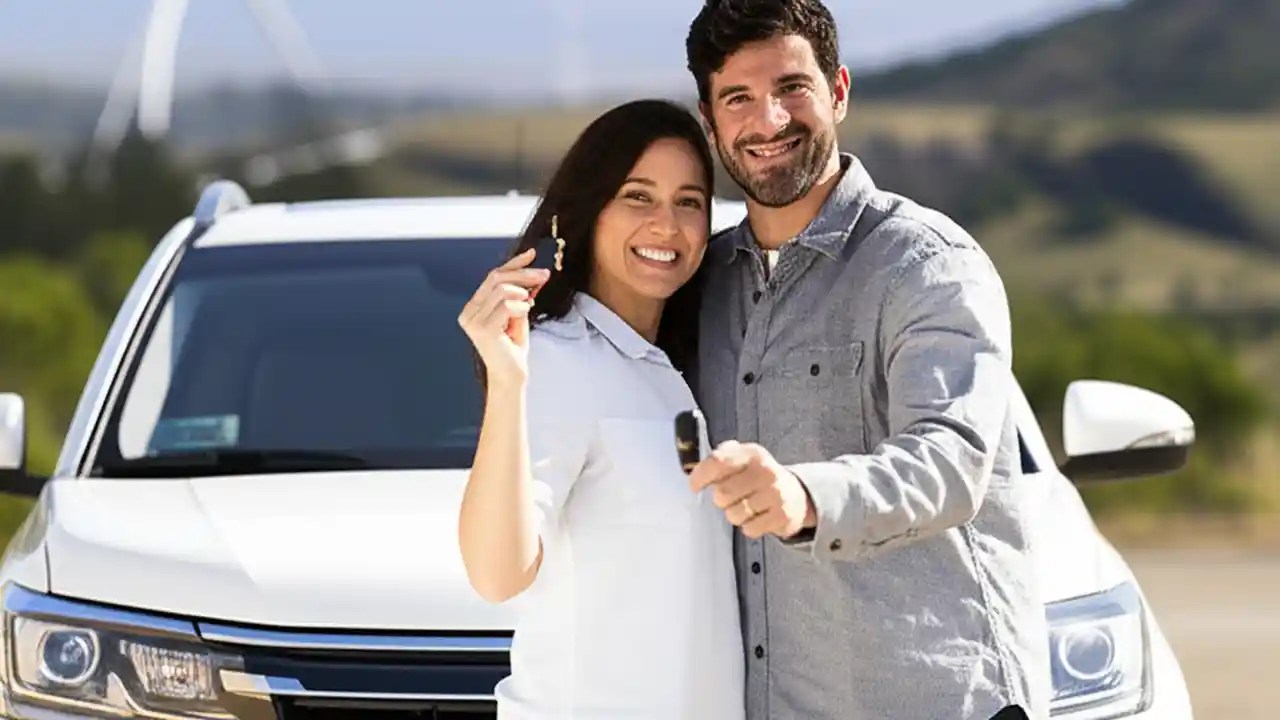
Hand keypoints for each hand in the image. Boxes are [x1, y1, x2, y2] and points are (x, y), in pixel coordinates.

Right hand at [456, 249, 549, 386]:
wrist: (511, 375)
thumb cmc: (513, 347)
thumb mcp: (517, 314)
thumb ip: (519, 294)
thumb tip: (532, 270)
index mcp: (473, 307)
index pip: (493, 276)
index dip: (513, 263)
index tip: (532, 254)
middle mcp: (468, 312)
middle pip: (497, 278)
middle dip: (524, 274)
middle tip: (545, 275)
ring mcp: (473, 321)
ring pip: (503, 290)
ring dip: (523, 294)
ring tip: (530, 305)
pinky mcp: (483, 330)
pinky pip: (507, 306)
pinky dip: (521, 308)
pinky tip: (525, 315)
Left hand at [687, 441, 815, 539]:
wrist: (797, 494)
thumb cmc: (759, 476)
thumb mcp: (743, 458)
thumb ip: (719, 459)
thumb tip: (694, 471)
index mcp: (752, 454)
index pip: (718, 462)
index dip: (701, 476)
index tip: (695, 486)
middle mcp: (766, 471)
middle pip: (722, 493)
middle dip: (721, 500)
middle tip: (731, 498)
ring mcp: (776, 494)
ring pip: (734, 514)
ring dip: (735, 514)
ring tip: (746, 507)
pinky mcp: (782, 516)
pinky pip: (749, 529)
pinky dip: (748, 527)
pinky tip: (758, 517)